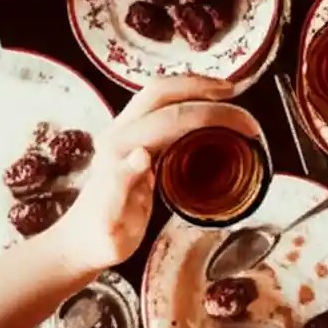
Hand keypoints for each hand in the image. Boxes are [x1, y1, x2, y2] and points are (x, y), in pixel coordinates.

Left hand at [53, 76, 259, 269]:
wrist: (80, 242)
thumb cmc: (101, 240)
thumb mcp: (111, 227)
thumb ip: (120, 189)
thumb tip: (141, 154)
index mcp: (120, 151)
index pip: (172, 119)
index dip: (213, 116)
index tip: (247, 129)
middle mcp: (118, 132)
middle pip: (162, 92)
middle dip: (204, 89)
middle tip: (239, 98)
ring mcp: (122, 131)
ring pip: (158, 92)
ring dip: (194, 86)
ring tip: (227, 92)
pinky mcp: (129, 135)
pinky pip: (157, 104)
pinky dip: (185, 96)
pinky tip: (205, 103)